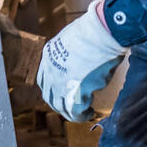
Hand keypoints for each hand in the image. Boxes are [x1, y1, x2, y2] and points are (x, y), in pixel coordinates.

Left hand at [37, 0, 126, 121]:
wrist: (102, 31)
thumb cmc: (94, 31)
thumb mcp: (71, 40)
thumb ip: (70, 55)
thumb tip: (78, 65)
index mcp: (49, 57)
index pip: (44, 82)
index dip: (53, 91)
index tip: (62, 94)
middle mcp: (52, 72)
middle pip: (51, 98)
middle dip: (61, 106)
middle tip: (71, 109)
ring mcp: (62, 83)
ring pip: (62, 107)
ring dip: (72, 113)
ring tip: (83, 113)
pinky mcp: (77, 91)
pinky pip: (77, 111)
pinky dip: (83, 115)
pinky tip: (90, 113)